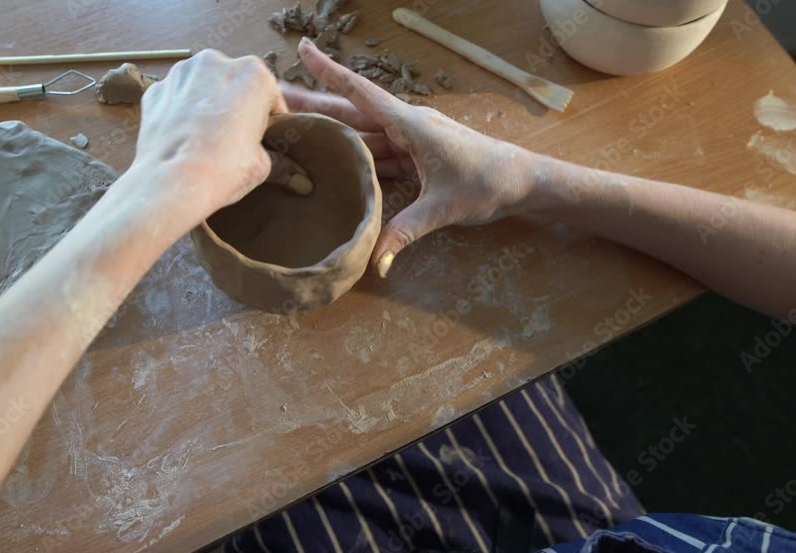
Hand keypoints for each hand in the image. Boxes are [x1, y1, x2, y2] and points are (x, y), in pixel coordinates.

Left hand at [133, 49, 286, 215]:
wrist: (171, 183)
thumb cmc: (223, 169)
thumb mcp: (262, 166)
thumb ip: (279, 160)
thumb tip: (298, 177)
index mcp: (253, 74)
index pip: (270, 96)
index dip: (270, 120)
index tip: (266, 139)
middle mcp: (216, 62)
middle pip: (235, 85)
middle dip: (237, 107)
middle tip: (235, 140)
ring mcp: (181, 72)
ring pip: (203, 87)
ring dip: (208, 105)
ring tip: (207, 139)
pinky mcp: (156, 89)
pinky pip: (177, 98)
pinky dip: (181, 113)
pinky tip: (184, 138)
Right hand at [285, 37, 538, 276]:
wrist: (522, 181)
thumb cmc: (488, 183)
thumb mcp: (443, 210)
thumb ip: (405, 231)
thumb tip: (376, 262)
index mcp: (411, 124)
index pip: (360, 93)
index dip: (329, 72)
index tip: (303, 47)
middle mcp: (406, 125)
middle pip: (351, 111)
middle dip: (312, 102)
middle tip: (273, 97)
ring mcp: (410, 139)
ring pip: (361, 132)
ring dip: (329, 129)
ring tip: (293, 126)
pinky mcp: (414, 155)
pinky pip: (376, 151)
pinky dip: (352, 153)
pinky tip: (331, 157)